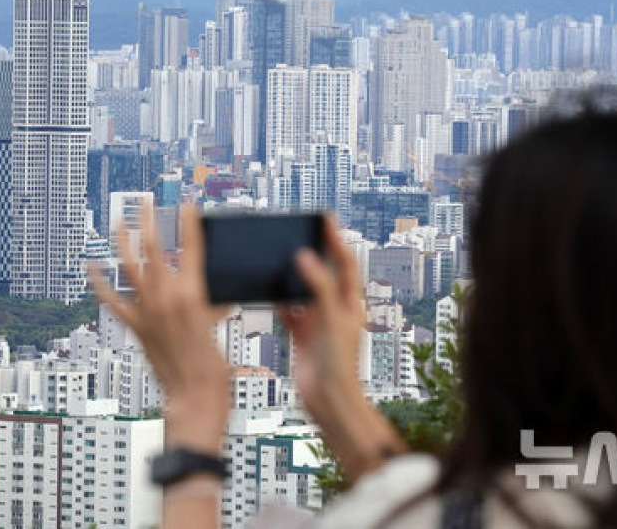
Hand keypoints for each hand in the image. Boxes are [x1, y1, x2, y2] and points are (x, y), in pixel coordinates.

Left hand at [90, 205, 232, 453]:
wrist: (194, 395)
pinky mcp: (136, 327)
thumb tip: (213, 288)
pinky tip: (92, 268)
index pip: (190, 246)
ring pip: (130, 267)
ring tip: (120, 223)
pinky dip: (100, 285)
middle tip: (146, 202)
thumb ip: (213, 300)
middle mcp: (166, 297)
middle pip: (154, 248)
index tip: (186, 204)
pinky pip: (112, 302)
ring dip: (123, 243)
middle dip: (149, 221)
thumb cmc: (213, 364)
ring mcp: (147, 311)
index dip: (188, 222)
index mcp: (193, 293)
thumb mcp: (218, 322)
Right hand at [279, 216, 405, 478]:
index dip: (335, 238)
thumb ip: (318, 285)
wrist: (328, 399)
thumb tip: (304, 256)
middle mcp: (334, 308)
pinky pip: (288, 311)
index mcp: (348, 301)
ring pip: (303, 290)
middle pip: (323, 272)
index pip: (344, 261)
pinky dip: (279, 301)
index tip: (324, 218)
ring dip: (292, 276)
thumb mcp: (330, 317)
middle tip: (298, 230)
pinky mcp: (302, 335)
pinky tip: (268, 292)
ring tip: (278, 256)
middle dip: (311, 252)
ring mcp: (318, 321)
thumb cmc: (338, 362)